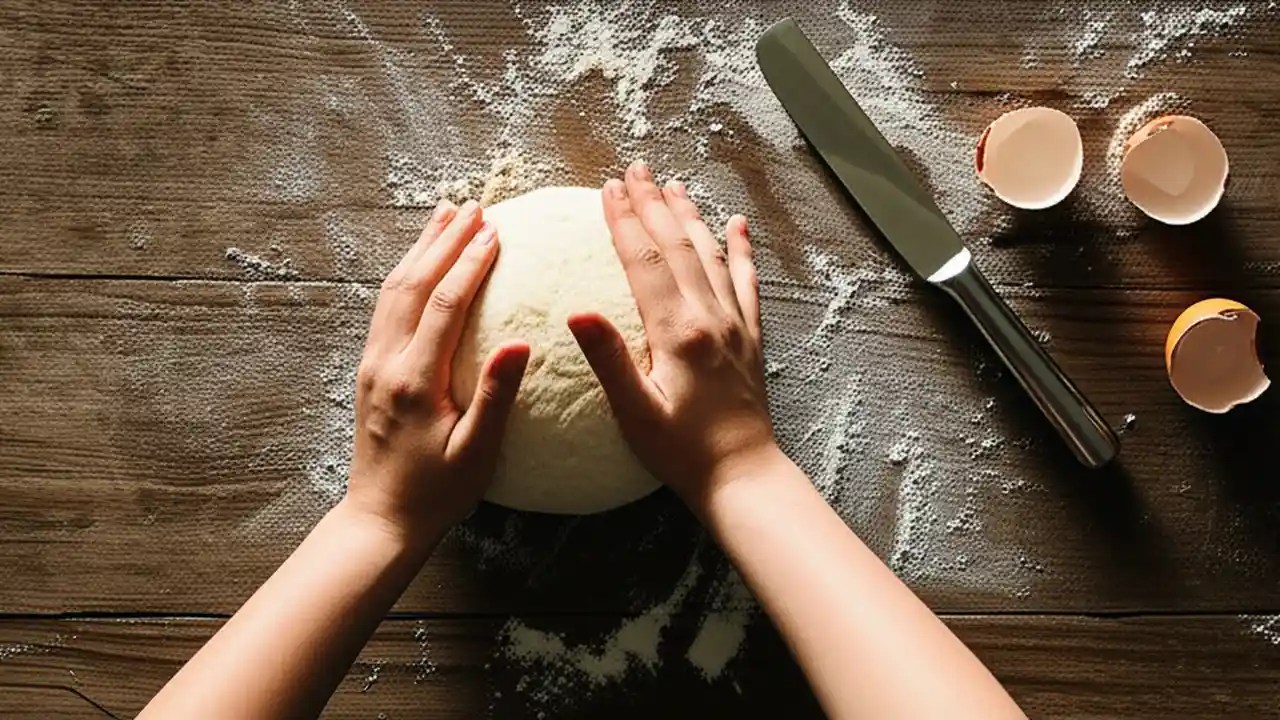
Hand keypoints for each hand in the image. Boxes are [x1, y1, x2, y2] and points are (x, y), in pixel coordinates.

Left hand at [347, 199, 529, 536]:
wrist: (382, 520)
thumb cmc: (437, 493)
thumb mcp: (476, 453)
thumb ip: (496, 396)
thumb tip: (522, 345)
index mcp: (415, 380)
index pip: (444, 305)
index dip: (469, 264)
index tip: (495, 231)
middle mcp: (387, 363)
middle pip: (412, 284)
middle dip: (444, 241)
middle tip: (474, 206)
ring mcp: (374, 364)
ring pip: (393, 290)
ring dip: (421, 249)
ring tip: (446, 215)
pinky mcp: (371, 371)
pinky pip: (386, 307)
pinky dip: (406, 274)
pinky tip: (421, 262)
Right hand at [568, 162, 775, 508]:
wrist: (742, 476)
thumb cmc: (681, 452)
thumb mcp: (634, 412)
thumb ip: (608, 359)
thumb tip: (577, 310)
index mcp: (678, 332)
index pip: (644, 260)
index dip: (623, 221)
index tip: (607, 189)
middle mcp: (711, 318)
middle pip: (678, 246)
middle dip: (653, 204)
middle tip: (634, 169)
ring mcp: (735, 325)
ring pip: (711, 255)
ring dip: (690, 216)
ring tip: (672, 185)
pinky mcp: (751, 338)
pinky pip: (747, 282)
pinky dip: (741, 250)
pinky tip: (738, 225)